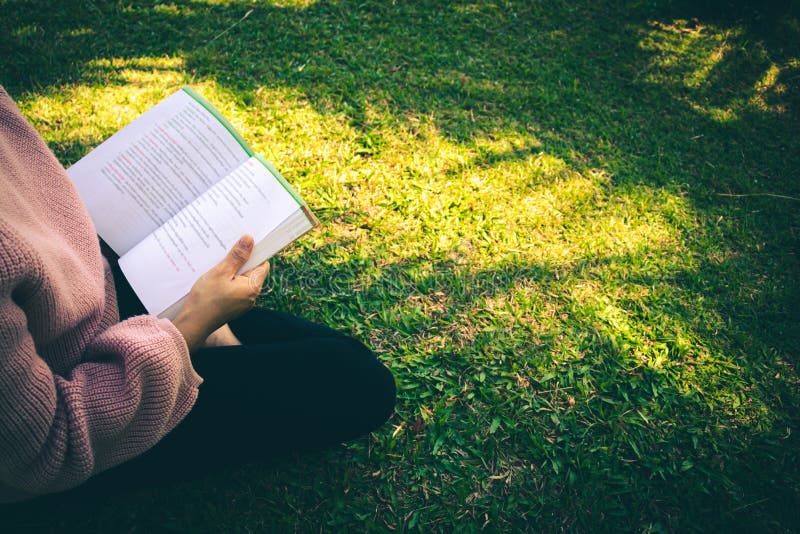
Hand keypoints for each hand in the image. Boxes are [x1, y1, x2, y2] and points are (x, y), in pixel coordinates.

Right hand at [171, 234, 268, 351]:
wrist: (193, 324)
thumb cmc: (206, 299)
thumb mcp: (221, 272)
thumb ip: (237, 256)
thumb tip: (250, 239)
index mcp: (252, 287)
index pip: (263, 264)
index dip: (256, 252)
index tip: (246, 241)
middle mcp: (251, 296)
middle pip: (252, 271)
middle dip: (241, 260)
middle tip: (228, 248)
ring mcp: (242, 303)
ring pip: (241, 279)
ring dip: (232, 270)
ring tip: (219, 262)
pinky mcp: (232, 306)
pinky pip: (234, 288)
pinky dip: (227, 280)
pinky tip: (215, 276)